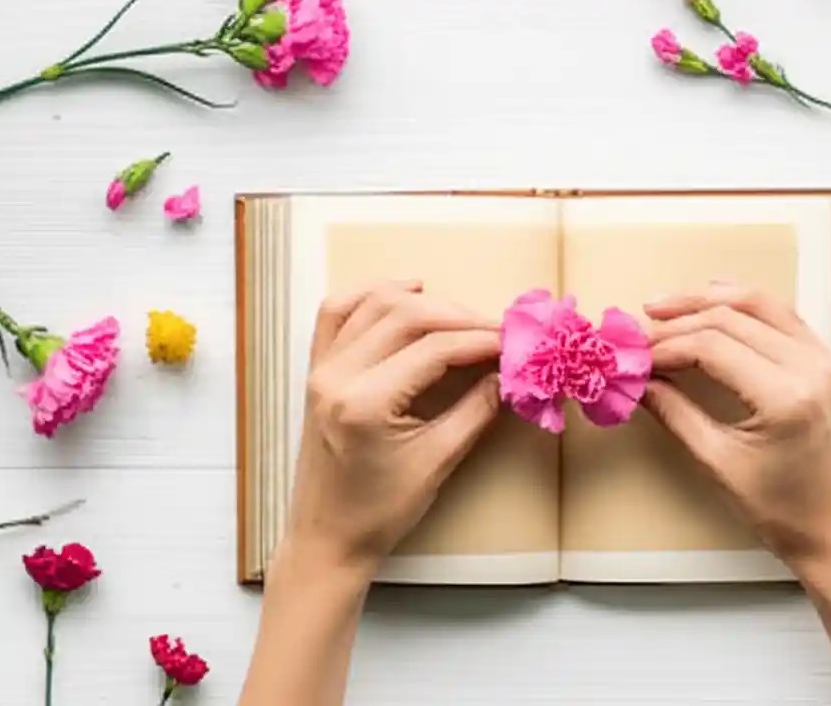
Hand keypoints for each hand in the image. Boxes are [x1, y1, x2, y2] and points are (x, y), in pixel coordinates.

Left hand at [283, 281, 501, 575]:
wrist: (327, 539)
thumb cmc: (379, 512)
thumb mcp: (437, 462)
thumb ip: (476, 410)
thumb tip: (508, 373)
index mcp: (365, 402)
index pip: (434, 348)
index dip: (481, 339)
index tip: (514, 341)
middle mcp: (336, 375)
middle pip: (407, 315)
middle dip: (460, 316)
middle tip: (498, 331)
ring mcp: (321, 369)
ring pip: (374, 304)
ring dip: (423, 300)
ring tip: (463, 316)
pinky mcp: (316, 371)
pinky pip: (338, 312)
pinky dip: (372, 294)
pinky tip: (406, 292)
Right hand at [641, 283, 830, 569]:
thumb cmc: (781, 510)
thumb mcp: (719, 464)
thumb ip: (676, 414)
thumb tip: (638, 382)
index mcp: (785, 397)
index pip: (711, 347)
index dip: (666, 346)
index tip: (635, 357)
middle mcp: (810, 367)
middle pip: (732, 318)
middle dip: (680, 320)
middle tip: (640, 330)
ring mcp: (823, 360)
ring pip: (760, 305)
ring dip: (709, 299)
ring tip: (665, 306)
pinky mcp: (826, 362)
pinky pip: (782, 316)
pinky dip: (745, 304)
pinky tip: (714, 298)